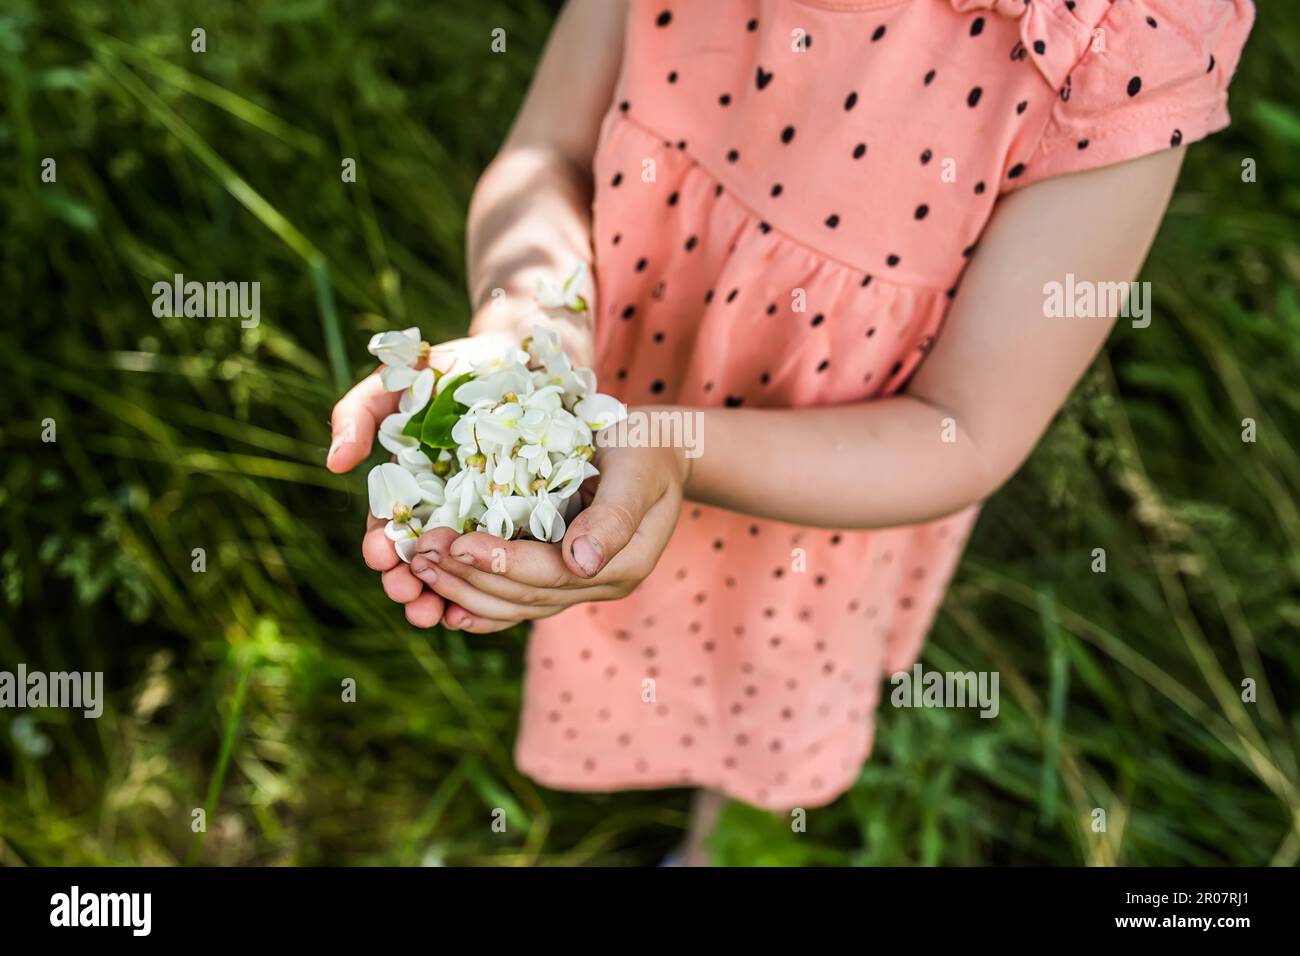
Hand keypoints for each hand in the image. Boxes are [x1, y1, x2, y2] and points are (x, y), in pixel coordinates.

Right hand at [327, 331, 517, 627]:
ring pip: (463, 571)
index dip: (381, 548)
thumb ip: (359, 413)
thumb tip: (337, 464)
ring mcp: (486, 520)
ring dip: (446, 596)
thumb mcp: (398, 381)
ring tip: (439, 613)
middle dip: (409, 584)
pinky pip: (510, 560)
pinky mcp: (529, 520)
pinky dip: (495, 586)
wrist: (520, 354)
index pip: (389, 532)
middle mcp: (446, 514)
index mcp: (411, 491)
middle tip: (407, 596)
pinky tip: (489, 602)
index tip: (379, 556)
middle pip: (422, 562)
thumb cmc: (451, 369)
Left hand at [407, 440, 690, 632]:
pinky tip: (444, 606)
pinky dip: (478, 605)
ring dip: (463, 591)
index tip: (457, 544)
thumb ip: (614, 517)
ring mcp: (577, 585)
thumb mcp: (638, 471)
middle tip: (419, 556)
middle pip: (525, 596)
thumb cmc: (647, 449)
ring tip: (418, 571)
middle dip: (468, 578)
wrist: (657, 450)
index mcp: (621, 565)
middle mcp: (597, 584)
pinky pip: (515, 602)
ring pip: (514, 605)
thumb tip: (580, 563)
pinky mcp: (556, 575)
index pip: (551, 574)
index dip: (502, 563)